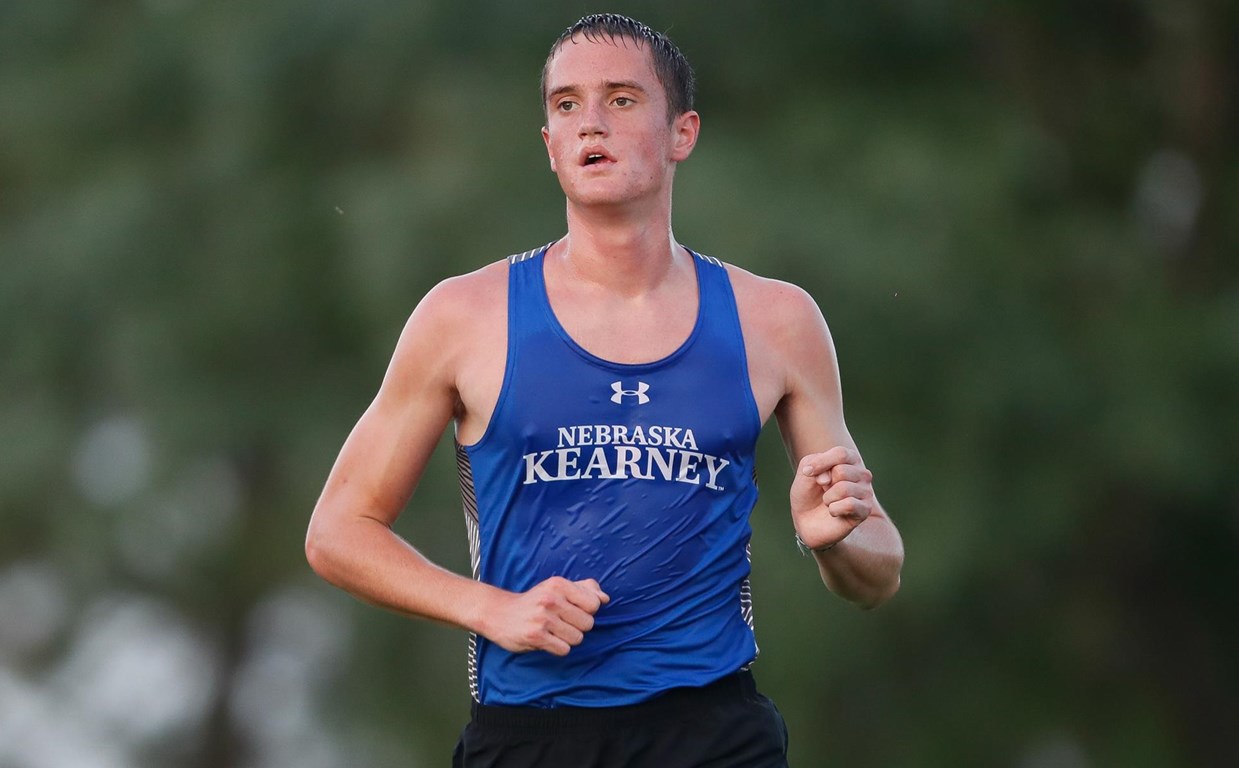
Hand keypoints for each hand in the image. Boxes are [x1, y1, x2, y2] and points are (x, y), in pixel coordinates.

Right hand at [483, 577, 609, 655]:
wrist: (498, 613)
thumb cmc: (534, 601)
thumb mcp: (556, 587)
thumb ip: (584, 589)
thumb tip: (605, 598)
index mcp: (559, 584)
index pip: (594, 603)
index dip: (587, 611)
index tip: (573, 611)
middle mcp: (551, 599)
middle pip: (588, 623)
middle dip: (578, 627)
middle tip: (560, 623)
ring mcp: (543, 618)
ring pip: (577, 638)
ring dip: (567, 639)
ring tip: (553, 631)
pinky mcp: (536, 636)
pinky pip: (564, 649)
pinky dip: (558, 648)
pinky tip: (546, 640)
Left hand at [790, 446, 874, 551]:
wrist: (807, 521)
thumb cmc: (809, 493)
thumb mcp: (804, 472)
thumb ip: (813, 463)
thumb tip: (828, 478)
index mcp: (850, 459)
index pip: (841, 454)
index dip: (822, 462)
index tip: (806, 472)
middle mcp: (862, 474)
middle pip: (841, 471)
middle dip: (824, 483)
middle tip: (824, 491)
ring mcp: (866, 492)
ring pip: (844, 488)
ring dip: (828, 498)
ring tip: (828, 502)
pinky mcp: (865, 510)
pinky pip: (849, 504)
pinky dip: (834, 509)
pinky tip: (833, 511)